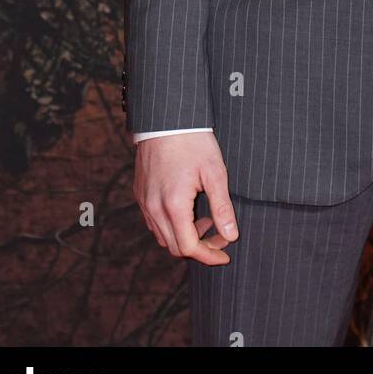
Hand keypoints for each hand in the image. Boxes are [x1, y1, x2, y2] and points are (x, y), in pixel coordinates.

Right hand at [133, 131, 238, 264]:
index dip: (209, 255)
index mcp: (173, 206)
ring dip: (185, 236)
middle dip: (200, 247)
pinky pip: (154, 222)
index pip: (189, 248)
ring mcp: (144, 202)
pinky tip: (188, 208)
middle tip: (220, 234)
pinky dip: (172, 225)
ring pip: (163, 237)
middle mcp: (154, 208)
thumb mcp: (214, 172)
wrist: (166, 118)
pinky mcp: (140, 193)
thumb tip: (231, 235)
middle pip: (175, 247)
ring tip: (206, 217)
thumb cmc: (193, 142)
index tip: (225, 254)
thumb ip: (222, 207)